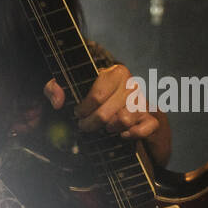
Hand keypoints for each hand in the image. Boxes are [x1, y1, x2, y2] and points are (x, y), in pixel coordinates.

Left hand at [44, 65, 171, 165]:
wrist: (127, 104)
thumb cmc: (97, 94)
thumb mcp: (73, 86)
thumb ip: (56, 87)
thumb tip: (57, 101)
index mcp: (116, 72)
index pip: (97, 95)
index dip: (83, 109)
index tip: (77, 113)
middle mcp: (132, 85)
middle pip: (106, 112)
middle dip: (91, 124)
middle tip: (84, 126)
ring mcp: (143, 102)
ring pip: (124, 120)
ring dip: (110, 128)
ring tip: (104, 127)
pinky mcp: (152, 118)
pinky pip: (143, 129)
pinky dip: (131, 134)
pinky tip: (122, 135)